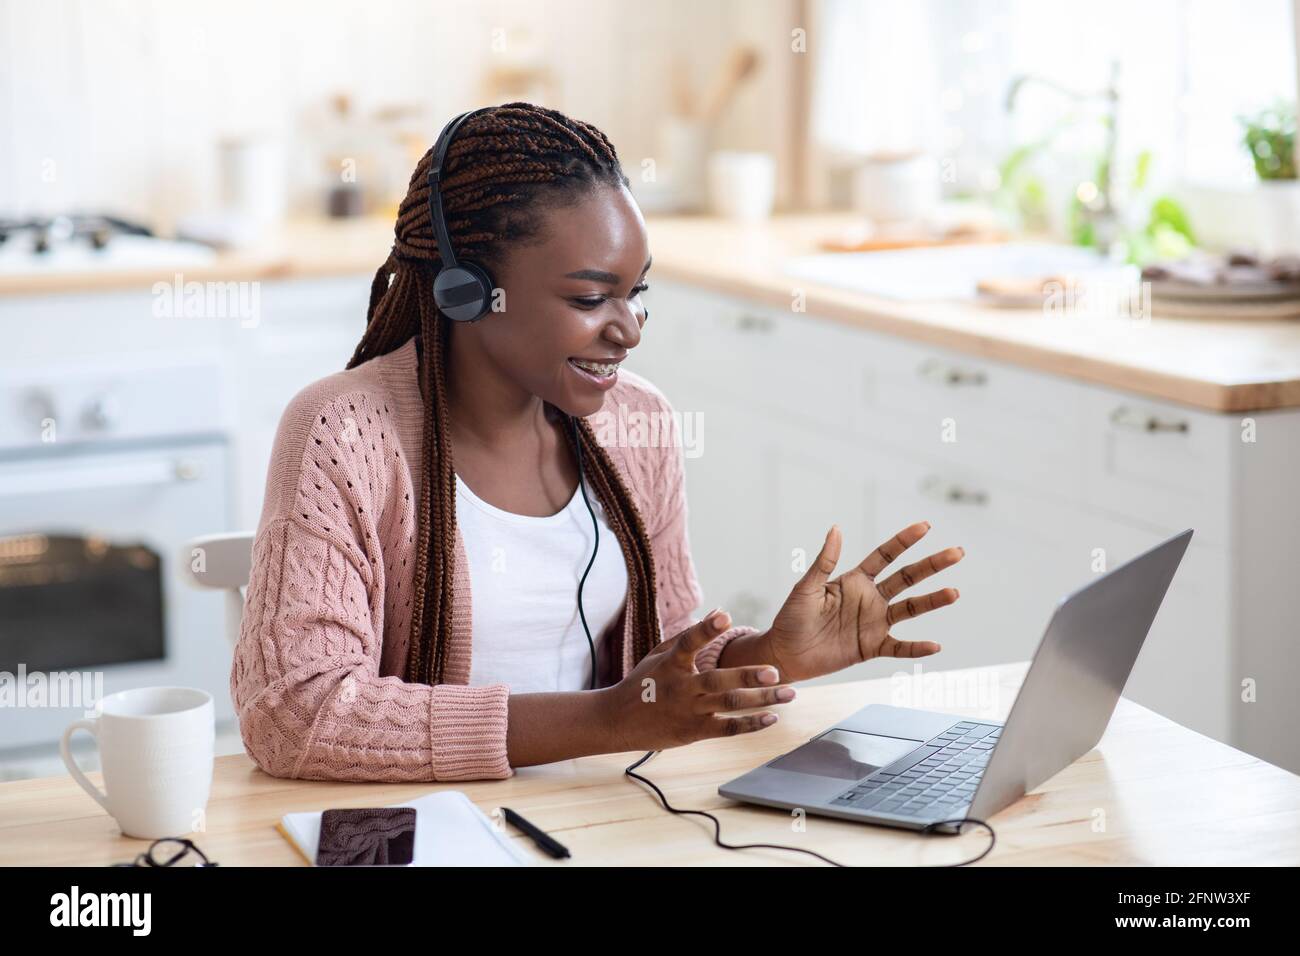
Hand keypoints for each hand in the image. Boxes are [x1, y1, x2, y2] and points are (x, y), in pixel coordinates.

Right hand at [598, 609, 795, 750]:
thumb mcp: (658, 655)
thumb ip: (688, 636)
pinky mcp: (694, 731)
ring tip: (790, 693)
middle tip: (776, 671)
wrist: (618, 721)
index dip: (705, 629)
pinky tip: (771, 717)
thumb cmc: (642, 682)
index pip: (688, 642)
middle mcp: (681, 687)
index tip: (724, 616)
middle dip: (748, 676)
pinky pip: (727, 728)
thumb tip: (718, 611)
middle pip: (718, 680)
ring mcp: (688, 710)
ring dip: (762, 699)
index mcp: (670, 664)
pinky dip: (750, 724)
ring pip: (729, 704)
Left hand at [761, 521, 962, 681]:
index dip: (904, 541)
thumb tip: (836, 528)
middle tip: (957, 552)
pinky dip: (916, 648)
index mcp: (855, 580)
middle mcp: (870, 599)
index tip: (925, 526)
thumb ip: (824, 562)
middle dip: (932, 565)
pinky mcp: (871, 647)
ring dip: (932, 601)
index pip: (885, 556)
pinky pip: (899, 647)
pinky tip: (935, 646)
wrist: (786, 653)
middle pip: (907, 578)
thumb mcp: (806, 587)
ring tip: (954, 593)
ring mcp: (874, 623)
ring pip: (910, 609)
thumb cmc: (792, 618)